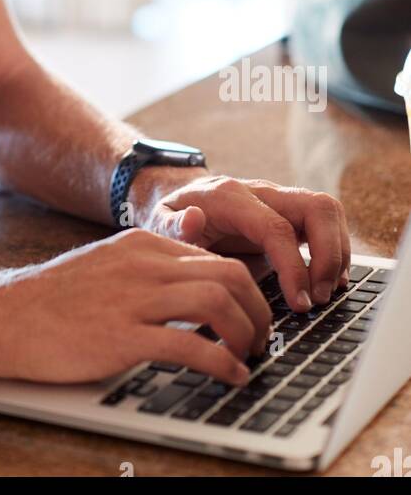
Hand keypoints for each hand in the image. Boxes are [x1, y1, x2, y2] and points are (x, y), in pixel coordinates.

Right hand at [0, 227, 271, 385]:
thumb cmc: (52, 300)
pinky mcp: (122, 337)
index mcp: (141, 244)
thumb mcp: (107, 266)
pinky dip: (222, 363)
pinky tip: (230, 376)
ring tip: (249, 357)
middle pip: (228, 274)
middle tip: (261, 338)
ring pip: (218, 302)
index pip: (215, 256)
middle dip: (258, 309)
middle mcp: (142, 264)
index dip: (246, 289)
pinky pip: (191, 346)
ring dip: (246, 334)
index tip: (253, 315)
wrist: (2, 316)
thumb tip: (193, 279)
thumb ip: (149, 268)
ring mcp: (132, 298)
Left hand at [131, 168, 350, 312]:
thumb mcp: (158, 224)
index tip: (299, 303)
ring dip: (337, 253)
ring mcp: (277, 200)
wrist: (174, 199)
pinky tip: (325, 282)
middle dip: (328, 256)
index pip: (277, 228)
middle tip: (317, 297)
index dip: (294, 268)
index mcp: (230, 196)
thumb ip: (172, 225)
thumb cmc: (168, 217)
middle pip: (316, 207)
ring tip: (324, 293)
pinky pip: (324, 222)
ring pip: (327, 210)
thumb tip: (192, 219)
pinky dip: (334, 250)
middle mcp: (260, 191)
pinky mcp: (287, 213)